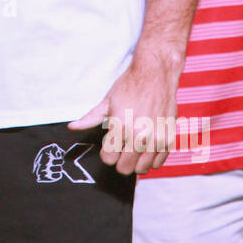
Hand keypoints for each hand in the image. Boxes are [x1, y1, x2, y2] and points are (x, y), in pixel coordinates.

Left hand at [68, 50, 181, 175]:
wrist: (156, 74)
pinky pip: (158, 163)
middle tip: (121, 149)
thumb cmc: (130, 86)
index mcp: (121, 126)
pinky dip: (151, 159)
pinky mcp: (169, 138)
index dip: (107, 154)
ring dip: (135, 162)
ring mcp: (156, 138)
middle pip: (124, 168)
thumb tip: (72, 127)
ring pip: (142, 169)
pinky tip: (146, 148)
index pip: (109, 159)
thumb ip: (90, 118)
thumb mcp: (107, 101)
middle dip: (119, 160)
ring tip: (134, 149)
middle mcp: (139, 135)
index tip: (110, 146)